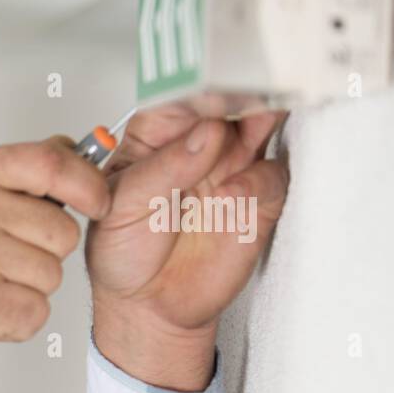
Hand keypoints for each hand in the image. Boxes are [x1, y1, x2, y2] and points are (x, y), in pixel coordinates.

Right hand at [0, 137, 111, 392]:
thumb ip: (11, 174)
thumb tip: (75, 151)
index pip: (51, 163)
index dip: (89, 184)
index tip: (98, 202)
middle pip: (61, 231)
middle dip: (43, 254)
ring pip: (52, 275)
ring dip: (27, 290)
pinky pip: (36, 312)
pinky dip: (16, 321)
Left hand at [86, 103, 289, 390]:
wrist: (148, 305)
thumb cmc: (123, 253)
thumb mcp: (121, 210)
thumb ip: (161, 170)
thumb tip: (205, 132)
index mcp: (153, 136)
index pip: (178, 95)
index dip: (194, 87)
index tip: (204, 87)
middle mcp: (197, 142)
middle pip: (227, 98)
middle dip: (235, 90)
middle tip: (236, 95)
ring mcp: (230, 166)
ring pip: (260, 123)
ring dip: (260, 118)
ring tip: (247, 126)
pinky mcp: (256, 198)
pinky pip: (271, 175)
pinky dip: (257, 179)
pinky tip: (231, 193)